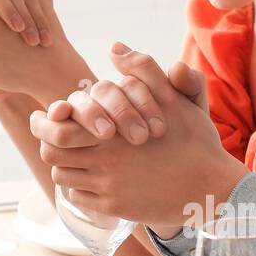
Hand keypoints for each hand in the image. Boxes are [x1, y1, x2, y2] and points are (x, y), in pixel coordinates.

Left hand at [32, 44, 245, 230]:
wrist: (211, 188)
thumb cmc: (194, 141)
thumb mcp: (174, 99)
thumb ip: (144, 70)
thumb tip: (115, 47)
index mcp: (113, 131)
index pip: (56, 128)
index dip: (44, 122)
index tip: (46, 118)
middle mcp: (104, 161)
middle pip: (51, 153)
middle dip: (49, 142)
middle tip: (54, 138)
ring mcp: (108, 187)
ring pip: (62, 176)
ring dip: (64, 165)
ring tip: (74, 157)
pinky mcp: (114, 207)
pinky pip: (79, 198)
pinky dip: (78, 187)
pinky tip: (91, 178)